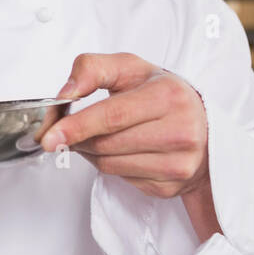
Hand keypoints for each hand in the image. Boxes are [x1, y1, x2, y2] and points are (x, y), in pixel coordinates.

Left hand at [40, 52, 209, 200]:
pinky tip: (118, 150)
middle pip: (106, 143)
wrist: (204, 128)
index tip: (50, 135)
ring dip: (90, 152)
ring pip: (109, 165)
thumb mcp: (131, 68)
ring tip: (96, 135)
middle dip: (78, 138)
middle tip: (66, 130)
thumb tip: (66, 93)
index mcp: (169, 96)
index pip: (113, 115)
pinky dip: (109, 165)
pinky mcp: (170, 186)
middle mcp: (180, 131)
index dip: (77, 126)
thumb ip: (93, 69)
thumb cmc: (161, 94)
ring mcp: (177, 163)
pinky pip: (121, 179)